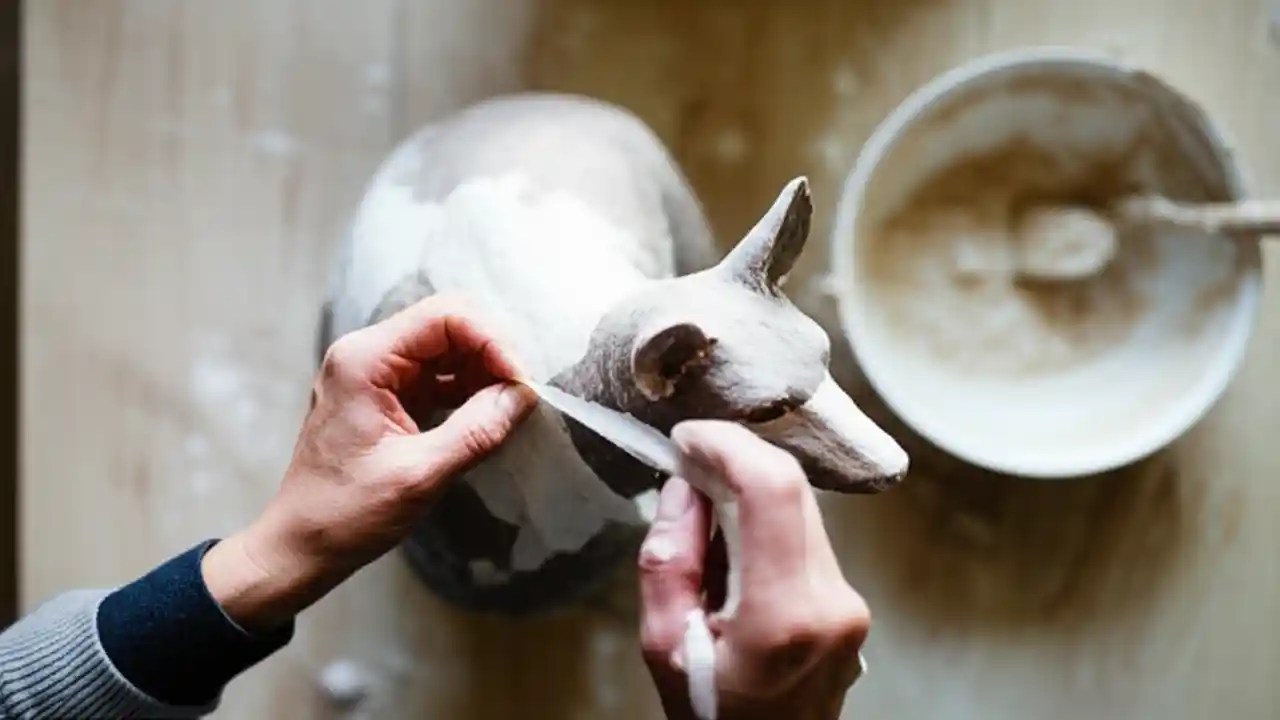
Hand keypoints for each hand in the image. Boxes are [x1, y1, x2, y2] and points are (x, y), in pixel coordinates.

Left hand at [202, 296, 535, 629]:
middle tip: (522, 393)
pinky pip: (439, 375)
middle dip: (492, 352)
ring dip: (484, 371)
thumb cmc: (346, 514)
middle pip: (448, 324)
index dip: (492, 340)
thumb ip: (476, 431)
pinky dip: (469, 390)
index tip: (521, 382)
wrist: (301, 547)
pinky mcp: (387, 396)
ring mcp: (376, 374)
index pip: (445, 316)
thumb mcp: (419, 476)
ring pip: (448, 348)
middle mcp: (367, 354)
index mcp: (363, 360)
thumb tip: (524, 396)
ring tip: (509, 408)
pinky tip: (489, 414)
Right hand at [639, 421, 868, 719]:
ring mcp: (851, 606)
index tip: (688, 439)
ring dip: (749, 494)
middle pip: (792, 490)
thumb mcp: (662, 647)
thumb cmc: (710, 719)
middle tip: (686, 467)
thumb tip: (685, 487)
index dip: (730, 445)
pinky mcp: (852, 606)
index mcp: (782, 617)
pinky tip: (732, 554)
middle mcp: (833, 603)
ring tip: (702, 524)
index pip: (773, 490)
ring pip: (802, 509)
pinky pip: (807, 538)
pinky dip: (766, 526)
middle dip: (734, 464)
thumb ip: (669, 561)